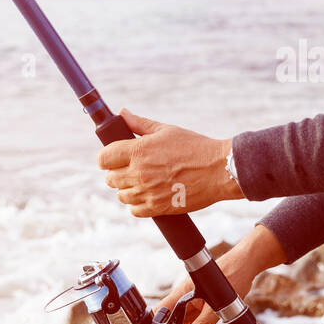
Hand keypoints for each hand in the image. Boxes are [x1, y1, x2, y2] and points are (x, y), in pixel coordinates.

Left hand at [97, 109, 243, 217]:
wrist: (219, 170)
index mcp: (139, 150)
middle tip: (131, 169)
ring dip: (127, 189)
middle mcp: (139, 173)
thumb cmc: (195, 147)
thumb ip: (140, 124)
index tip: (113, 158)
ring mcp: (148, 192)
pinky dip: (137, 204)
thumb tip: (123, 113)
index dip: (106, 158)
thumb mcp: (167, 130)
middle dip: (117, 173)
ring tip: (143, 182)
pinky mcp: (158, 207)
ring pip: (121, 195)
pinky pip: (134, 210)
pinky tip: (149, 195)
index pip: (103, 158)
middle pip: (110, 178)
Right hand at [154, 250, 259, 323]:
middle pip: (173, 319)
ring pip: (185, 320)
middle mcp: (185, 295)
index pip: (161, 311)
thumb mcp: (218, 306)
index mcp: (183, 292)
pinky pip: (195, 318)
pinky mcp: (203, 301)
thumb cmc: (232, 275)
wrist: (247, 264)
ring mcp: (193, 298)